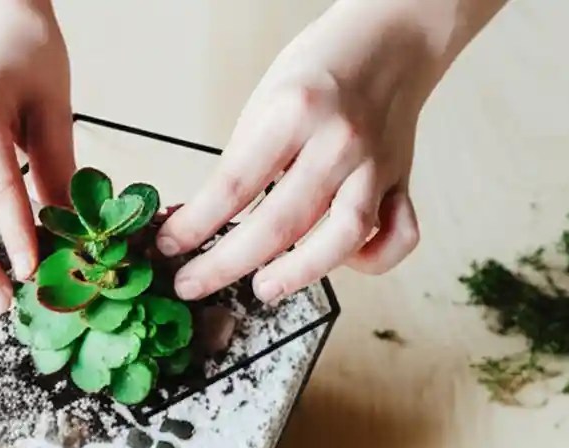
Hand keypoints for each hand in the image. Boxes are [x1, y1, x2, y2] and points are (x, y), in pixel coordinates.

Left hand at [157, 0, 500, 303]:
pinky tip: (343, 262)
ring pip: (342, 237)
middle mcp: (338, 142)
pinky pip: (397, 235)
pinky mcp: (400, 180)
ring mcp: (374, 166)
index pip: (233, 185)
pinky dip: (372, 259)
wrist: (392, 38)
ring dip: (299, 273)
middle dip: (226, 263)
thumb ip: (245, 160)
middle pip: (279, 222)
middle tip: (193, 283)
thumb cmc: (321, 67)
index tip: (169, 246)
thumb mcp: (265, 100)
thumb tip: (202, 218)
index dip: (195, 225)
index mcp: (293, 113)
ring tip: (262, 288)